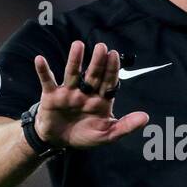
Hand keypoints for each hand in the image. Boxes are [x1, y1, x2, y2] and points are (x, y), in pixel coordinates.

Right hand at [32, 40, 149, 148]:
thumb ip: (126, 126)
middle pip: (92, 74)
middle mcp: (85, 92)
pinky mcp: (51, 96)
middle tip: (102, 47)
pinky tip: (40, 59)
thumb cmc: (84, 135)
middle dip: (97, 62)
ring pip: (72, 73)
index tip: (115, 55)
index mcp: (100, 99)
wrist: (58, 141)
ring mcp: (68, 92)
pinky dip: (43, 71)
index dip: (112, 70)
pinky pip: (47, 81)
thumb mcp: (106, 135)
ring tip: (78, 45)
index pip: (108, 82)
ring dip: (74, 60)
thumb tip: (145, 117)